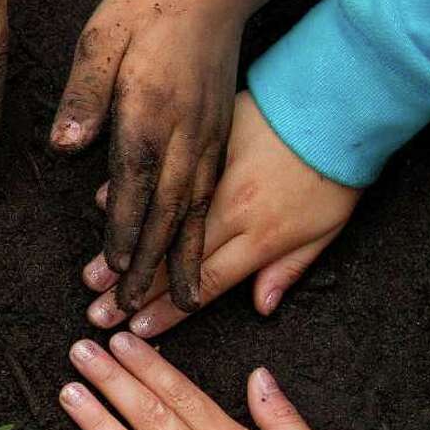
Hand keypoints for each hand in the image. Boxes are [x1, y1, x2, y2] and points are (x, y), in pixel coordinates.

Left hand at [50, 0, 243, 311]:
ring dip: (181, 259)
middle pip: (166, 212)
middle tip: (135, 312)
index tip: (114, 274)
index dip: (123, 232)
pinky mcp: (219, 136)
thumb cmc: (147, 6)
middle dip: (150, 265)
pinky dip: (202, 232)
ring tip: (178, 304)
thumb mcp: (102, 37)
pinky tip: (195, 255)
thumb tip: (64, 147)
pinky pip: (211, 195)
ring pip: (194, 211)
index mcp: (148, 113)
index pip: (133, 185)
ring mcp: (208, 138)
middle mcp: (184, 135)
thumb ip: (84, 95)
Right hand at [84, 92, 360, 337]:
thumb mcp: (327, 230)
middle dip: (132, 289)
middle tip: (97, 312)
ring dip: (123, 249)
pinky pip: (163, 172)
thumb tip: (261, 307)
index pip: (206, 282)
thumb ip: (289, 269)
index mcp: (261, 236)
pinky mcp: (207, 143)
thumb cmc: (338, 171)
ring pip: (160, 221)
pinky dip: (134, 189)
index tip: (138, 326)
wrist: (339, 102)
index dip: (169, 309)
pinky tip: (104, 205)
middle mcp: (230, 211)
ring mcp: (214, 176)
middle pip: (171, 258)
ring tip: (90, 274)